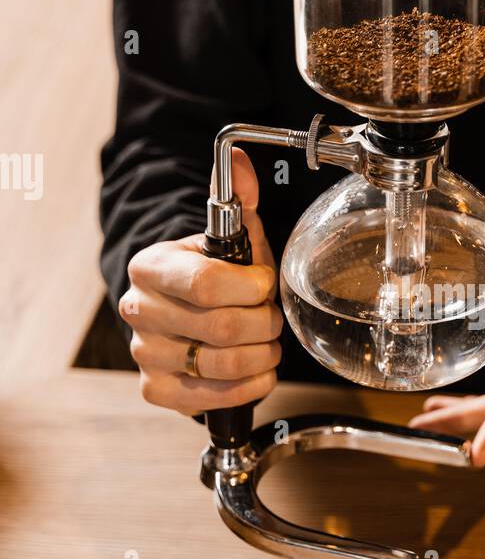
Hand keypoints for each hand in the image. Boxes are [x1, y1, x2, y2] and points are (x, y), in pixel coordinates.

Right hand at [119, 149, 281, 414]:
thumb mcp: (226, 238)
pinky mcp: (157, 389)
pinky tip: (257, 369)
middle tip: (271, 317)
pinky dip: (250, 386)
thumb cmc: (209, 274)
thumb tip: (239, 161)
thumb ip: (237, 202)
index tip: (263, 284)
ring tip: (267, 342)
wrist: (179, 312)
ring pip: (223, 365)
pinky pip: (215, 398)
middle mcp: (138, 310)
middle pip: (222, 329)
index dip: (251, 288)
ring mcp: (145, 354)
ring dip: (263, 355)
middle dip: (264, 324)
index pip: (207, 284)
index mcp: (151, 266)